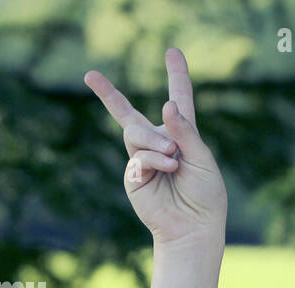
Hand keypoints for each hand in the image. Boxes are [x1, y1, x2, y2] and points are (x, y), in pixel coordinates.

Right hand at [84, 48, 227, 248]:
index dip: (177, 75)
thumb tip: (165, 105)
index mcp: (182, 136)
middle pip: (128, 113)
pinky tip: (169, 168)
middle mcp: (160, 144)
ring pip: (134, 132)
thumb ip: (185, 132)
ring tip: (172, 157)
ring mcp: (143, 159)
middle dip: (107, 94)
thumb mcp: (202, 159)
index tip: (172, 52)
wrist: (193, 227)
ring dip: (154, 141)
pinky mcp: (134, 176)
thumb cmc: (205, 195)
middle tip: (89, 75)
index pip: (179, 100)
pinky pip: (137, 157)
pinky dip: (154, 160)